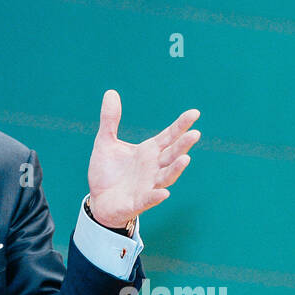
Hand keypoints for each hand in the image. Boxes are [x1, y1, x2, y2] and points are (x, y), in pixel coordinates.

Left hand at [87, 90, 199, 229]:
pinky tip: (164, 193)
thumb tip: (110, 92)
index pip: (169, 136)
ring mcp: (148, 185)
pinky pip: (149, 198)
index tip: (194, 113)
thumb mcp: (105, 142)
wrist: (99, 200)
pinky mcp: (138, 202)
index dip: (181, 125)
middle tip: (195, 133)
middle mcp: (153, 167)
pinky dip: (156, 196)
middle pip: (172, 154)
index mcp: (149, 152)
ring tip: (185, 158)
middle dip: (183, 145)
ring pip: (166, 176)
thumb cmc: (108, 172)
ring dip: (176, 169)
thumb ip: (110, 119)